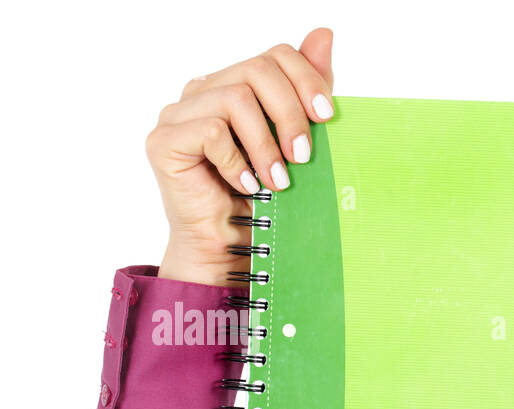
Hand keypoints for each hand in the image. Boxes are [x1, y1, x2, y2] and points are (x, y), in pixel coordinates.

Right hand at [147, 28, 334, 285]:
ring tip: (277, 182)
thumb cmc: (264, 199)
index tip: (328, 116)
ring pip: (236, 98)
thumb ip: (304, 93)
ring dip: (265, 145)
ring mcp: (179, 113)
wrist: (230, 248)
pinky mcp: (163, 140)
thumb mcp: (295, 143)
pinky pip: (210, 131)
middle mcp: (204, 91)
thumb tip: (324, 33)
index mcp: (235, 86)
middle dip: (290, 114)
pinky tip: (245, 186)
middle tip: (304, 157)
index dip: (305, 79)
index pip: (274, 56)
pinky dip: (236, 161)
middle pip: (257, 70)